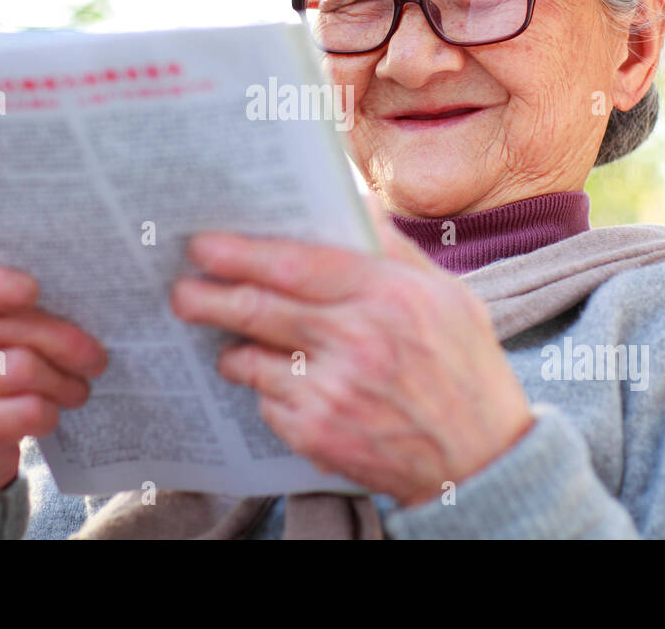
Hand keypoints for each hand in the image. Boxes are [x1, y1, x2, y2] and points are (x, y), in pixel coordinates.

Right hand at [0, 252, 106, 496]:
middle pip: (7, 326)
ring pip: (22, 368)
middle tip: (95, 356)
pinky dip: (48, 412)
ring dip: (64, 381)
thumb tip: (79, 286)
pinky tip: (49, 411)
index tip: (32, 291)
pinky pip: (24, 411)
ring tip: (77, 386)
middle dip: (65, 341)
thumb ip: (13, 293)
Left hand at [169, 198, 534, 506]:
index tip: (204, 247)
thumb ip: (393, 248)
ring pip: (250, 359)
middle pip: (257, 309)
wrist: (483, 462)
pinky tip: (289, 387)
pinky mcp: (318, 436)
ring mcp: (334, 393)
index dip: (240, 254)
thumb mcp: (448, 295)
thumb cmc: (465, 369)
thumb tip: (348, 201)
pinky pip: (267, 403)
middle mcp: (357, 341)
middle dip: (207, 297)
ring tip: (232, 343)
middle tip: (181, 292)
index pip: (295, 264)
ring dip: (233, 349)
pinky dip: (267, 392)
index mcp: (389, 296)